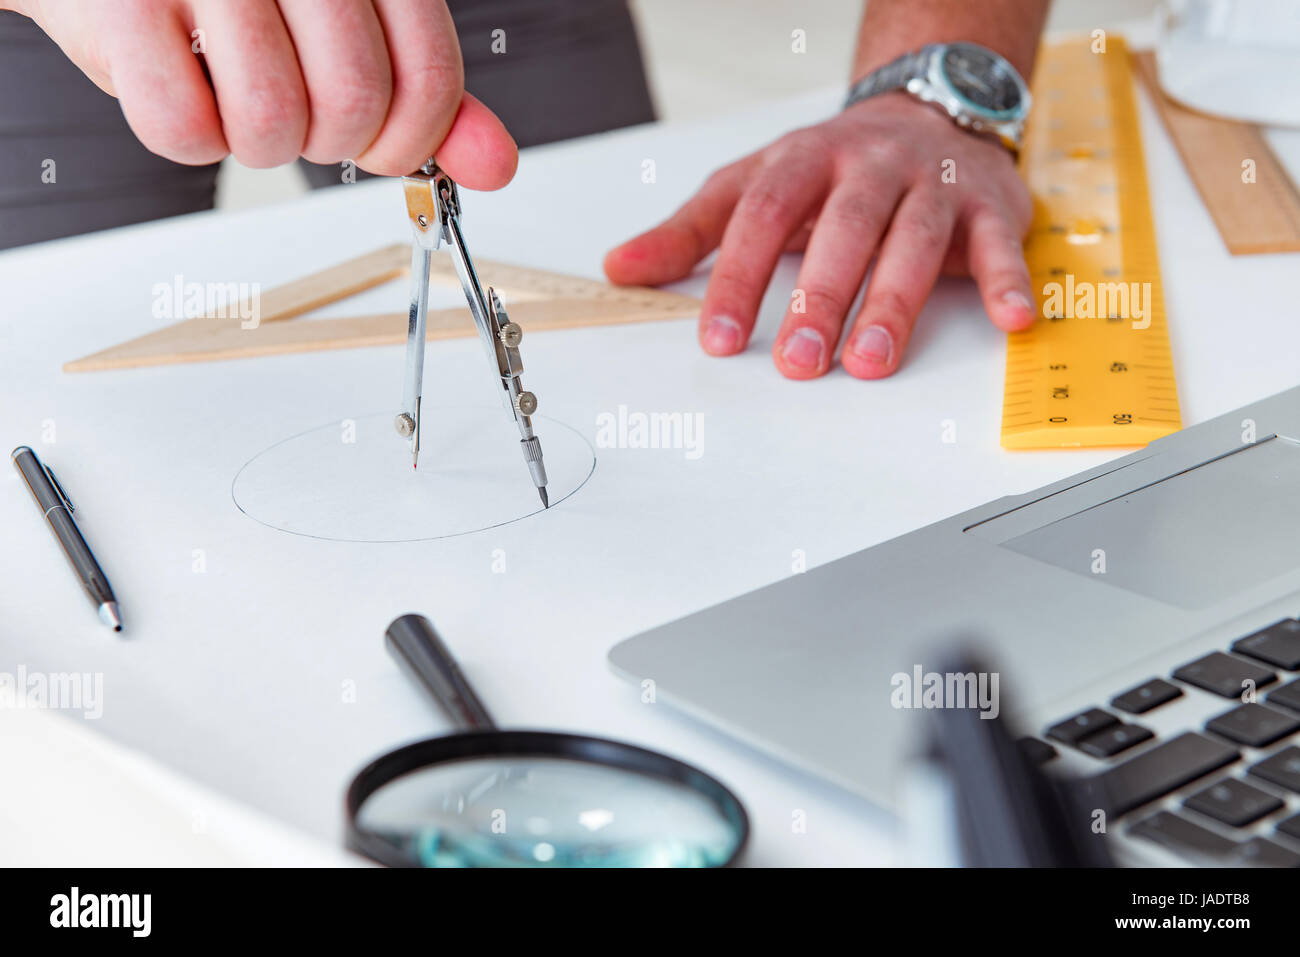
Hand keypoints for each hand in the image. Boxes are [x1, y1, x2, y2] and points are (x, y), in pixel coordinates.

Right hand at [15, 0, 516, 185]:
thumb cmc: (229, 0)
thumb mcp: (347, 32)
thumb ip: (422, 94)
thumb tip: (496, 166)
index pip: (428, 76)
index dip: (411, 141)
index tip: (383, 148)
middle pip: (353, 103)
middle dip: (328, 141)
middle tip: (298, 112)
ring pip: (271, 120)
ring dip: (258, 142)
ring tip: (238, 96)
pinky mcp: (121, 2)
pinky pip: (182, 129)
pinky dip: (190, 135)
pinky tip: (187, 87)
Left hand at [604, 94, 1036, 378]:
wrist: (928, 111)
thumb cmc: (832, 167)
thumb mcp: (752, 184)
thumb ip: (690, 231)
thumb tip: (621, 269)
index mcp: (803, 159)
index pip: (763, 215)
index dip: (738, 277)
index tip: (718, 339)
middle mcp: (869, 166)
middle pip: (843, 228)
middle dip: (818, 298)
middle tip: (797, 363)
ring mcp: (931, 185)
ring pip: (913, 240)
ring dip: (894, 303)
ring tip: (870, 361)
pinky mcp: (987, 206)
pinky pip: (997, 244)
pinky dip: (1006, 280)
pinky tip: (1009, 319)